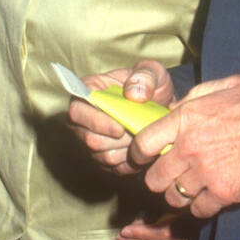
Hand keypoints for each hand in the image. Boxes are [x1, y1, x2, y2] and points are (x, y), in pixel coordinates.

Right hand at [68, 61, 174, 176]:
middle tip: (138, 134)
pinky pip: (113, 168)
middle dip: (117, 140)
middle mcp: (84, 118)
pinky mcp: (104, 157)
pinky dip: (131, 163)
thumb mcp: (153, 71)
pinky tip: (144, 151)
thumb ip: (145, 76)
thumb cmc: (151, 85)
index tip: (120, 128)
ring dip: (126, 151)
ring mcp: (92, 139)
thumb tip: (133, 94)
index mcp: (87, 91)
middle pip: (88, 139)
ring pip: (102, 156)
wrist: (162, 105)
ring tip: (143, 139)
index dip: (95, 122)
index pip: (77, 111)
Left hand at [131, 74, 239, 220]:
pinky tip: (209, 196)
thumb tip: (173, 109)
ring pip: (173, 197)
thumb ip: (195, 97)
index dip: (140, 154)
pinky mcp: (223, 193)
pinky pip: (197, 210)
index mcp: (188, 118)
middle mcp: (191, 147)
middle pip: (154, 178)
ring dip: (180, 194)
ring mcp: (206, 173)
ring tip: (191, 187)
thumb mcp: (227, 86)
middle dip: (160, 178)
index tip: (145, 157)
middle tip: (172, 175)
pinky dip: (200, 207)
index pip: (143, 144)